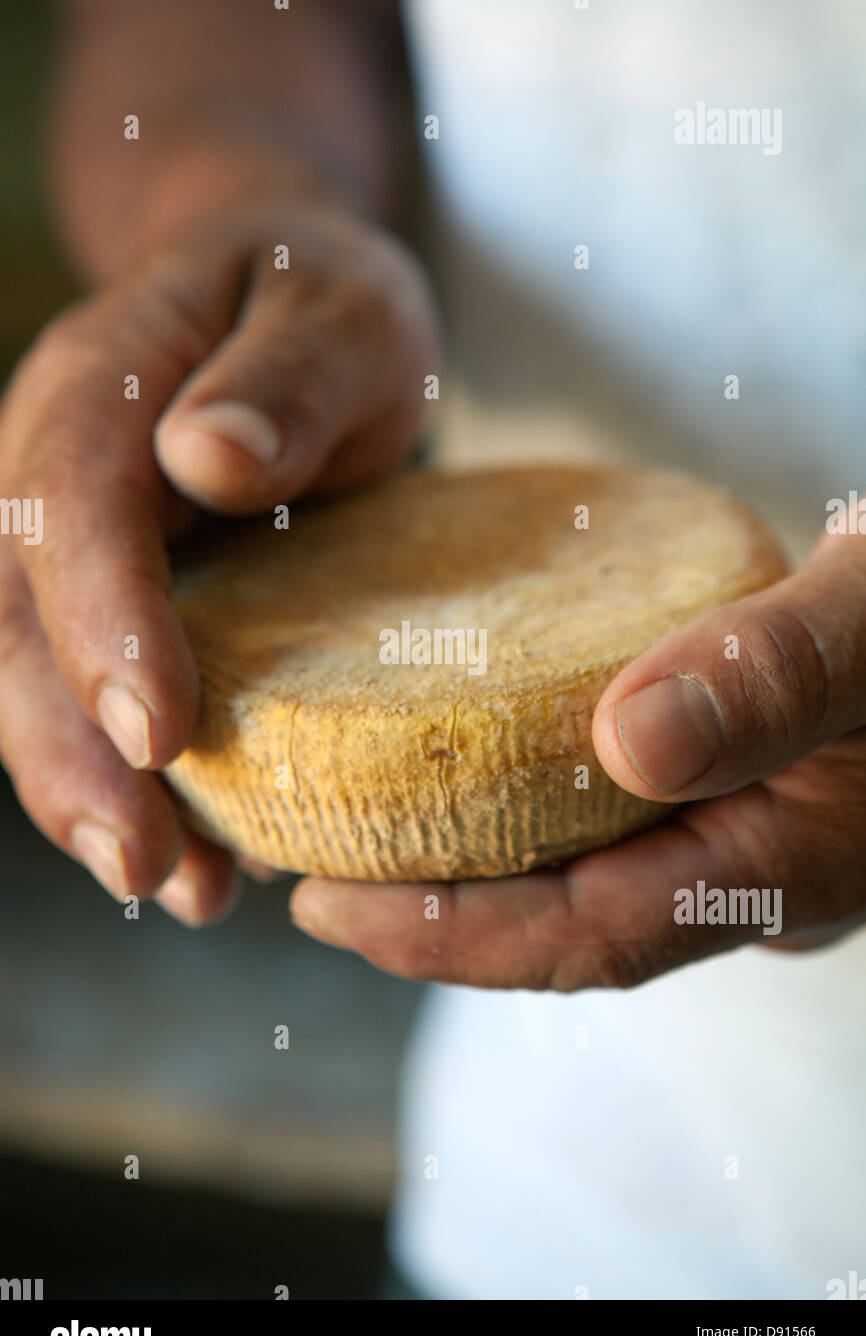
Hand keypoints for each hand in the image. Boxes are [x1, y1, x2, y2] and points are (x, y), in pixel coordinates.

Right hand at [0, 198, 436, 923]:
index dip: (102, 619)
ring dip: (89, 795)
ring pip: (36, 681)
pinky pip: (88, 697)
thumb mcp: (342, 308)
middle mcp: (50, 469)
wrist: (282, 306)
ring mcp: (64, 544)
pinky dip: (131, 782)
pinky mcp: (100, 600)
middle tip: (149, 868)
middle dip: (71, 753)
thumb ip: (288, 375)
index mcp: (100, 383)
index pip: (73, 503)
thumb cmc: (320, 303)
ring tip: (178, 891)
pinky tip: (199, 859)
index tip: (159, 730)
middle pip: (20, 620)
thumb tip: (206, 456)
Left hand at [291, 521, 865, 987]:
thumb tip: (633, 743)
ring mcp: (733, 833)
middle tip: (299, 872)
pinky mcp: (713, 782)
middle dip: (430, 921)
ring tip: (341, 824)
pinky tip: (446, 759)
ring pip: (575, 879)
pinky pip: (591, 817)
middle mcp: (752, 872)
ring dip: (459, 866)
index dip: (456, 938)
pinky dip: (507, 800)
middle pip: (564, 928)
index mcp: (790, 861)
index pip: (595, 935)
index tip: (327, 907)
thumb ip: (781, 672)